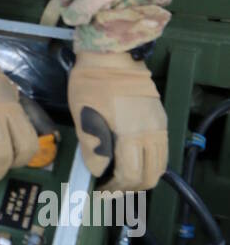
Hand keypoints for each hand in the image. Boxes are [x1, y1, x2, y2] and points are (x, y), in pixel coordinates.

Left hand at [68, 51, 166, 190]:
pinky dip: (150, 162)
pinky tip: (132, 161)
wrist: (111, 54)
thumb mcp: (82, 114)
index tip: (101, 190)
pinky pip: (161, 150)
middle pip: (150, 175)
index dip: (115, 187)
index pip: (130, 173)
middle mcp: (151, 130)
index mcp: (130, 130)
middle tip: (111, 189)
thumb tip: (99, 171)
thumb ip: (93, 146)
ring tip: (122, 178)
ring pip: (160, 165)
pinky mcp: (161, 118)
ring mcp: (159, 124)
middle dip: (130, 187)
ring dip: (142, 177)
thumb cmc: (91, 82)